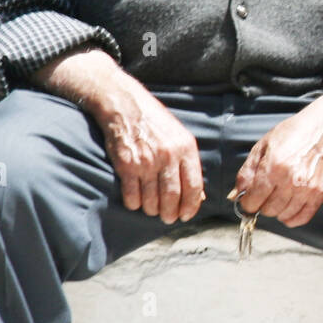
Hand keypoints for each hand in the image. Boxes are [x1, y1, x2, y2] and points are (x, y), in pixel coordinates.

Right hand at [99, 90, 204, 224]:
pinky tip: (136, 202)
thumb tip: (197, 193)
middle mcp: (168, 156)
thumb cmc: (155, 122)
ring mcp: (146, 161)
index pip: (194, 187)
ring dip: (152, 210)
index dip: (191, 206)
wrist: (124, 105)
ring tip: (153, 210)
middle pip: (172, 197)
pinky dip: (134, 203)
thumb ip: (188, 162)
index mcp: (186, 148)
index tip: (187, 215)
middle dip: (171, 213)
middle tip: (168, 218)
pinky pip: (132, 195)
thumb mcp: (180, 136)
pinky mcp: (126, 165)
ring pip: (152, 199)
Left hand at [228, 63, 322, 228]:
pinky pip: (302, 218)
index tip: (247, 200)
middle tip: (264, 194)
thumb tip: (234, 195)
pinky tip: (288, 208)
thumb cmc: (291, 135)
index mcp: (274, 167)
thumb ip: (246, 173)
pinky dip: (292, 218)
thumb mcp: (262, 147)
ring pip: (283, 215)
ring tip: (277, 197)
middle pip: (268, 210)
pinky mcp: (319, 193)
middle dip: (261, 205)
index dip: (246, 203)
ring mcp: (307, 189)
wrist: (321, 130)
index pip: (253, 200)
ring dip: (277, 210)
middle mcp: (291, 180)